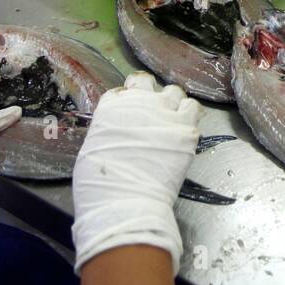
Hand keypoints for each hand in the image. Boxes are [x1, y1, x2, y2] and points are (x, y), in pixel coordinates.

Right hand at [71, 72, 201, 272]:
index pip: (121, 91)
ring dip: (172, 103)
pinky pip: (193, 108)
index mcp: (111, 107)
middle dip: (148, 93)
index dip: (126, 101)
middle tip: (151, 110)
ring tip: (171, 120)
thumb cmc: (98, 185)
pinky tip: (185, 128)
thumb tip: (116, 134)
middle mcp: (138, 102)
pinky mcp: (186, 128)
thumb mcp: (91, 150)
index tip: (129, 113)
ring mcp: (164, 113)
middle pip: (145, 81)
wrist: (125, 202)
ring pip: (173, 91)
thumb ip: (107, 132)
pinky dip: (189, 115)